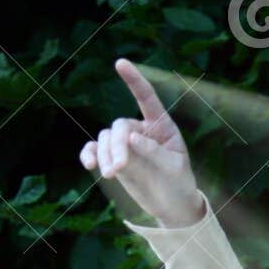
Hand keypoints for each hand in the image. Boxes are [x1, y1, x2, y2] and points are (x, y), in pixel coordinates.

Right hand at [79, 57, 203, 227]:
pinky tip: (89, 165)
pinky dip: (89, 155)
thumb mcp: (174, 167)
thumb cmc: (179, 183)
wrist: (171, 205)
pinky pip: (95, 150)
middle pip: (120, 126)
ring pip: (105, 138)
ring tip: (111, 174)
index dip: (134, 81)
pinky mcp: (113, 158)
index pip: (146, 98)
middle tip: (118, 168)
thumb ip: (154, 151)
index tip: (120, 63)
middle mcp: (141, 130)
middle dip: (116, 146)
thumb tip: (131, 137)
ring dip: (105, 154)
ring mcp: (125, 144)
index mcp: (161, 125)